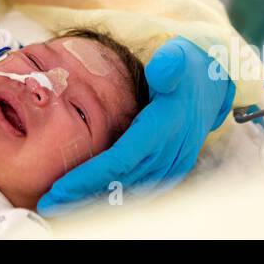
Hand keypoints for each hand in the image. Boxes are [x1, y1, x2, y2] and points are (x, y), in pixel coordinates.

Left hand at [38, 37, 235, 214]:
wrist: (214, 84)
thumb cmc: (187, 69)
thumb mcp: (179, 57)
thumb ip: (170, 64)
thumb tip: (161, 71)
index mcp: (163, 127)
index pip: (120, 159)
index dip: (89, 177)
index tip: (59, 189)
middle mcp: (168, 152)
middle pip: (120, 183)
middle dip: (83, 196)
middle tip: (49, 203)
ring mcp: (171, 164)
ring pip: (130, 191)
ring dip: (97, 200)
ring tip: (63, 206)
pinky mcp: (170, 168)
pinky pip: (140, 189)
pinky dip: (116, 197)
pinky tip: (91, 200)